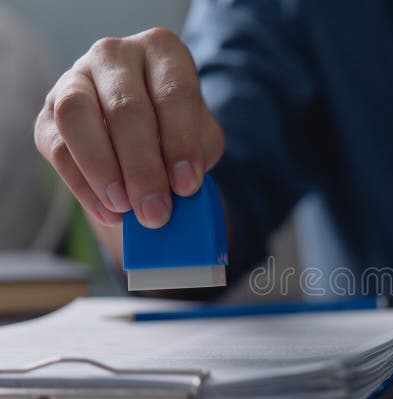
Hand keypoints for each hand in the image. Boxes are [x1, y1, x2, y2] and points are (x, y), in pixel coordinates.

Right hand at [34, 27, 224, 228]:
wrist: (142, 133)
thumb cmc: (178, 129)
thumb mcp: (201, 135)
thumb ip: (198, 152)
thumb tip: (182, 186)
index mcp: (162, 51)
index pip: (174, 92)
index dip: (181, 142)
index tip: (187, 186)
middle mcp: (115, 55)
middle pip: (125, 107)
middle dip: (143, 167)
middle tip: (156, 211)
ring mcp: (75, 78)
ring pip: (78, 116)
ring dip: (103, 170)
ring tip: (126, 208)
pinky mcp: (48, 114)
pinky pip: (58, 148)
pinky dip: (82, 186)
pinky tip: (109, 212)